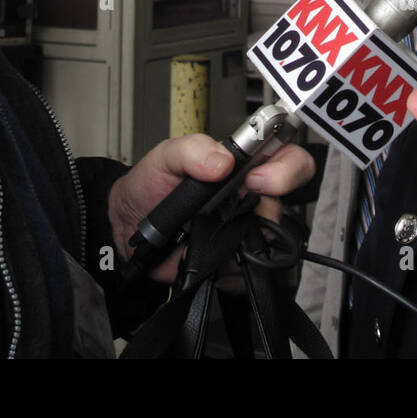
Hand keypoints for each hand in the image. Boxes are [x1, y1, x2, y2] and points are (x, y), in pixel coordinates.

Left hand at [107, 133, 313, 282]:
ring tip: (207, 232)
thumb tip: (223, 159)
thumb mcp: (166, 156)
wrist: (128, 226)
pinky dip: (230, 267)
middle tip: (242, 203)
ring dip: (243, 237)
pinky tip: (207, 255)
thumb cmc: (150, 185)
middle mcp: (250, 194)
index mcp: (241, 163)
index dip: (286, 165)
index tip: (259, 176)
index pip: (285, 156)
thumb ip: (192, 149)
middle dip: (272, 203)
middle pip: (287, 199)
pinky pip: (248, 268)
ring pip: (269, 238)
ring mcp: (245, 228)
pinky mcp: (234, 260)